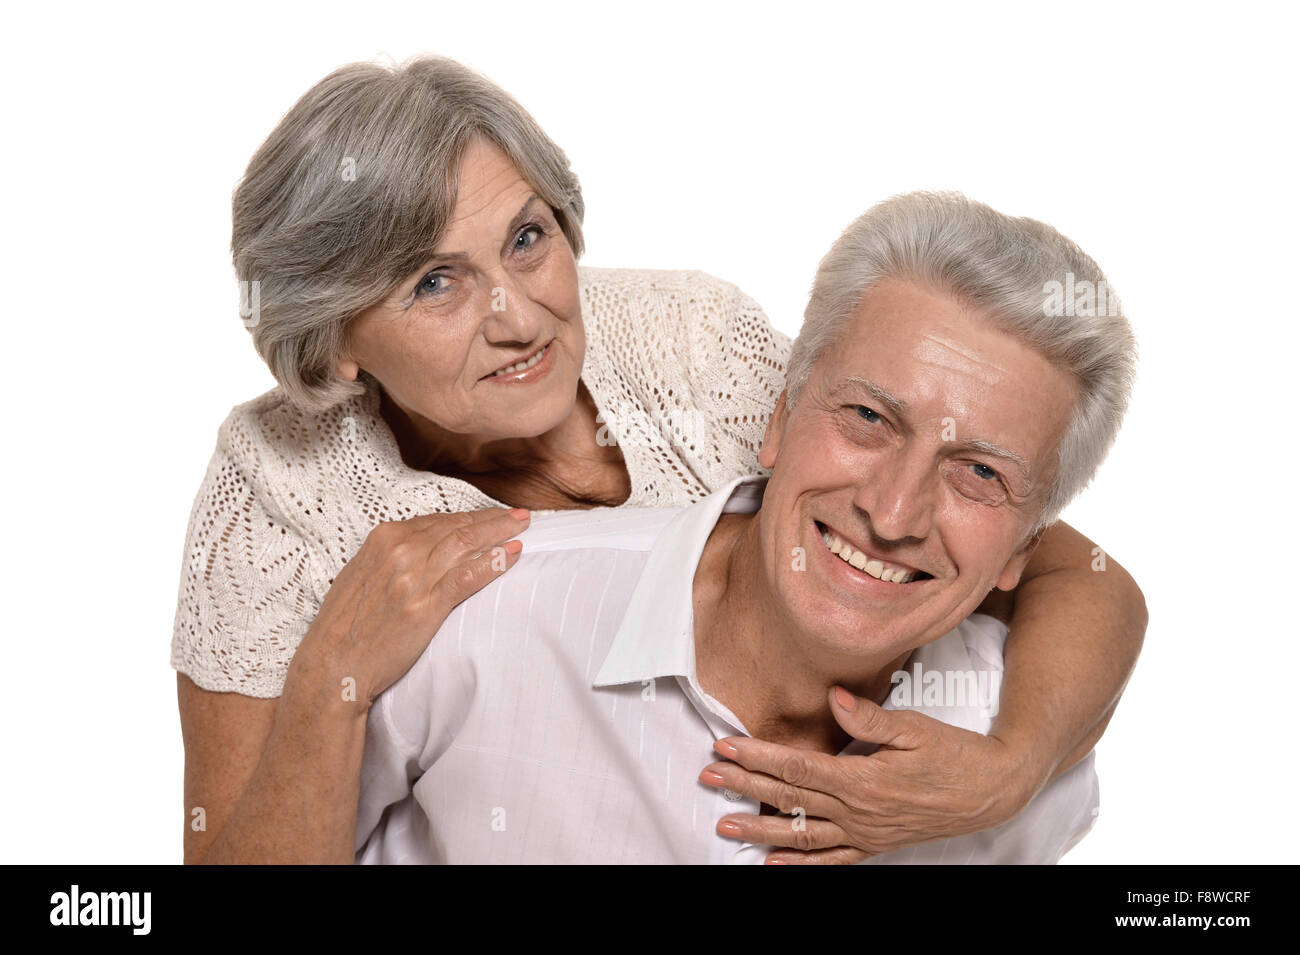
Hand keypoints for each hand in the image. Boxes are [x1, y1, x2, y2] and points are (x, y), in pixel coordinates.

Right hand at [290, 507, 530, 705]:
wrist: (333, 665)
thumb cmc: (345, 625)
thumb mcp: (362, 574)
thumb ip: (391, 555)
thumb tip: (422, 545)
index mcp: (382, 538)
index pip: (438, 520)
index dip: (471, 516)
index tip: (492, 515)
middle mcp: (399, 550)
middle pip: (458, 526)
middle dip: (493, 518)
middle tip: (521, 514)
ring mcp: (413, 576)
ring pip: (467, 544)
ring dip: (501, 532)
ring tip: (524, 527)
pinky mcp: (426, 605)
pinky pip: (469, 576)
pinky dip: (494, 562)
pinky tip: (513, 554)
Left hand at [698, 686, 1040, 863]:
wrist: (992, 791)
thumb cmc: (954, 754)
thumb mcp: (915, 727)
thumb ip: (870, 717)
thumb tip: (833, 697)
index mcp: (864, 780)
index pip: (797, 768)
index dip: (757, 757)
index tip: (725, 748)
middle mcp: (859, 812)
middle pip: (790, 800)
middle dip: (744, 788)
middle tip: (707, 779)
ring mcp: (866, 832)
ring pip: (803, 834)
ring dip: (761, 828)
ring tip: (725, 823)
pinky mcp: (877, 843)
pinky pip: (832, 860)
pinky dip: (800, 864)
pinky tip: (772, 862)